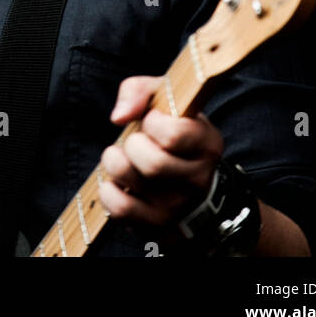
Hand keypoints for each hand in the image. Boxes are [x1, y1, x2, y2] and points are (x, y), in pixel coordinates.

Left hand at [98, 75, 223, 246]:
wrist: (183, 173)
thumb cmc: (170, 127)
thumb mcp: (163, 98)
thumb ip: (138, 91)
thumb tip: (119, 117)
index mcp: (207, 145)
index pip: (173, 135)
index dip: (152, 122)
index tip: (151, 120)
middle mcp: (197, 180)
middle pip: (153, 164)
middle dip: (132, 144)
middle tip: (135, 140)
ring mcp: (177, 207)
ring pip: (132, 183)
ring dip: (115, 162)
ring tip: (123, 157)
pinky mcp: (155, 225)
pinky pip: (120, 209)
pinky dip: (108, 190)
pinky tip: (118, 181)